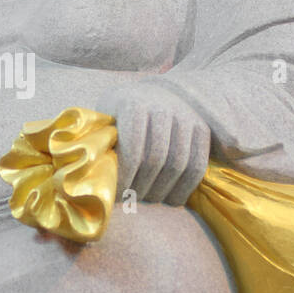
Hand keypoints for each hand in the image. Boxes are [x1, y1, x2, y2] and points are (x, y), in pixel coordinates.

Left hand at [96, 83, 210, 204]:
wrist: (153, 92)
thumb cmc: (120, 112)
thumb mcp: (105, 116)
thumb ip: (100, 140)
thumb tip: (93, 174)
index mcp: (133, 104)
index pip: (133, 151)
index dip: (126, 178)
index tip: (117, 193)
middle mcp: (162, 106)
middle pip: (157, 160)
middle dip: (143, 187)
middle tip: (132, 199)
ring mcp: (185, 115)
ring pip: (179, 164)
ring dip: (163, 190)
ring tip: (149, 199)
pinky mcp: (201, 127)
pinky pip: (198, 164)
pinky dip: (186, 187)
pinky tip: (173, 199)